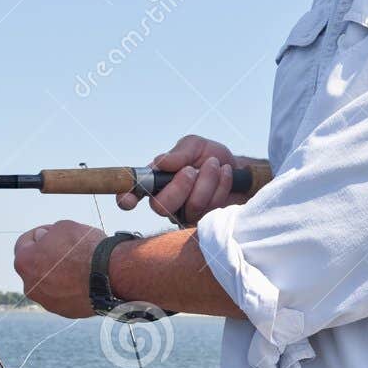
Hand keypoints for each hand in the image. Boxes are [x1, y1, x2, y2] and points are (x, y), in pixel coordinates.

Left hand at [13, 219, 101, 317]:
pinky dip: (71, 288)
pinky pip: (64, 296)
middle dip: (47, 256)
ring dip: (59, 274)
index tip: (52, 232)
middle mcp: (30, 286)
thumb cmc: (85, 247)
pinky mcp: (65, 312)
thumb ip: (48, 234)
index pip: (25, 242)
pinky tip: (85, 279)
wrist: (111, 274)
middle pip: (35, 266)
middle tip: (66, 249)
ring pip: (49, 284)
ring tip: (79, 266)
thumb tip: (44, 239)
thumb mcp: (63, 227)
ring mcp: (47, 302)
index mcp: (24, 262)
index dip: (40, 233)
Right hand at [115, 134, 245, 225]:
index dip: (127, 198)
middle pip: (160, 206)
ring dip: (207, 180)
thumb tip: (163, 163)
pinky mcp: (205, 221)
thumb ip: (179, 152)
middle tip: (192, 170)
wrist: (240, 170)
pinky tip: (225, 174)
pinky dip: (221, 185)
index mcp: (158, 181)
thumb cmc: (211, 157)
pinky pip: (211, 207)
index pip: (134, 193)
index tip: (128, 200)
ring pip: (191, 206)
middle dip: (179, 186)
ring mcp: (186, 214)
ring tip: (215, 165)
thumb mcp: (195, 145)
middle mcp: (168, 200)